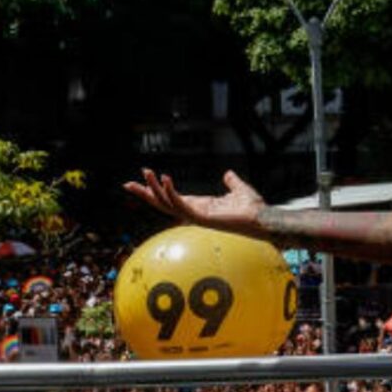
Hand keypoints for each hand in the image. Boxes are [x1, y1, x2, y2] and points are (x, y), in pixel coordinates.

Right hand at [123, 169, 267, 233]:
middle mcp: (195, 212)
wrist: (264, 219)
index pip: (172, 199)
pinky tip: (166, 178)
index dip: (157, 190)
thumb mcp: (239, 190)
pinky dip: (172, 193)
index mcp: (200, 206)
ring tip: (147, 172)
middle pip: (163, 204)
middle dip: (145, 194)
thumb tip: (228, 174)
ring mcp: (197, 217)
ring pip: (167, 204)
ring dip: (155, 189)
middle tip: (127, 183)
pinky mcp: (202, 218)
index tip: (144, 178)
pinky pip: (181, 206)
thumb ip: (232, 182)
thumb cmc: (254, 209)